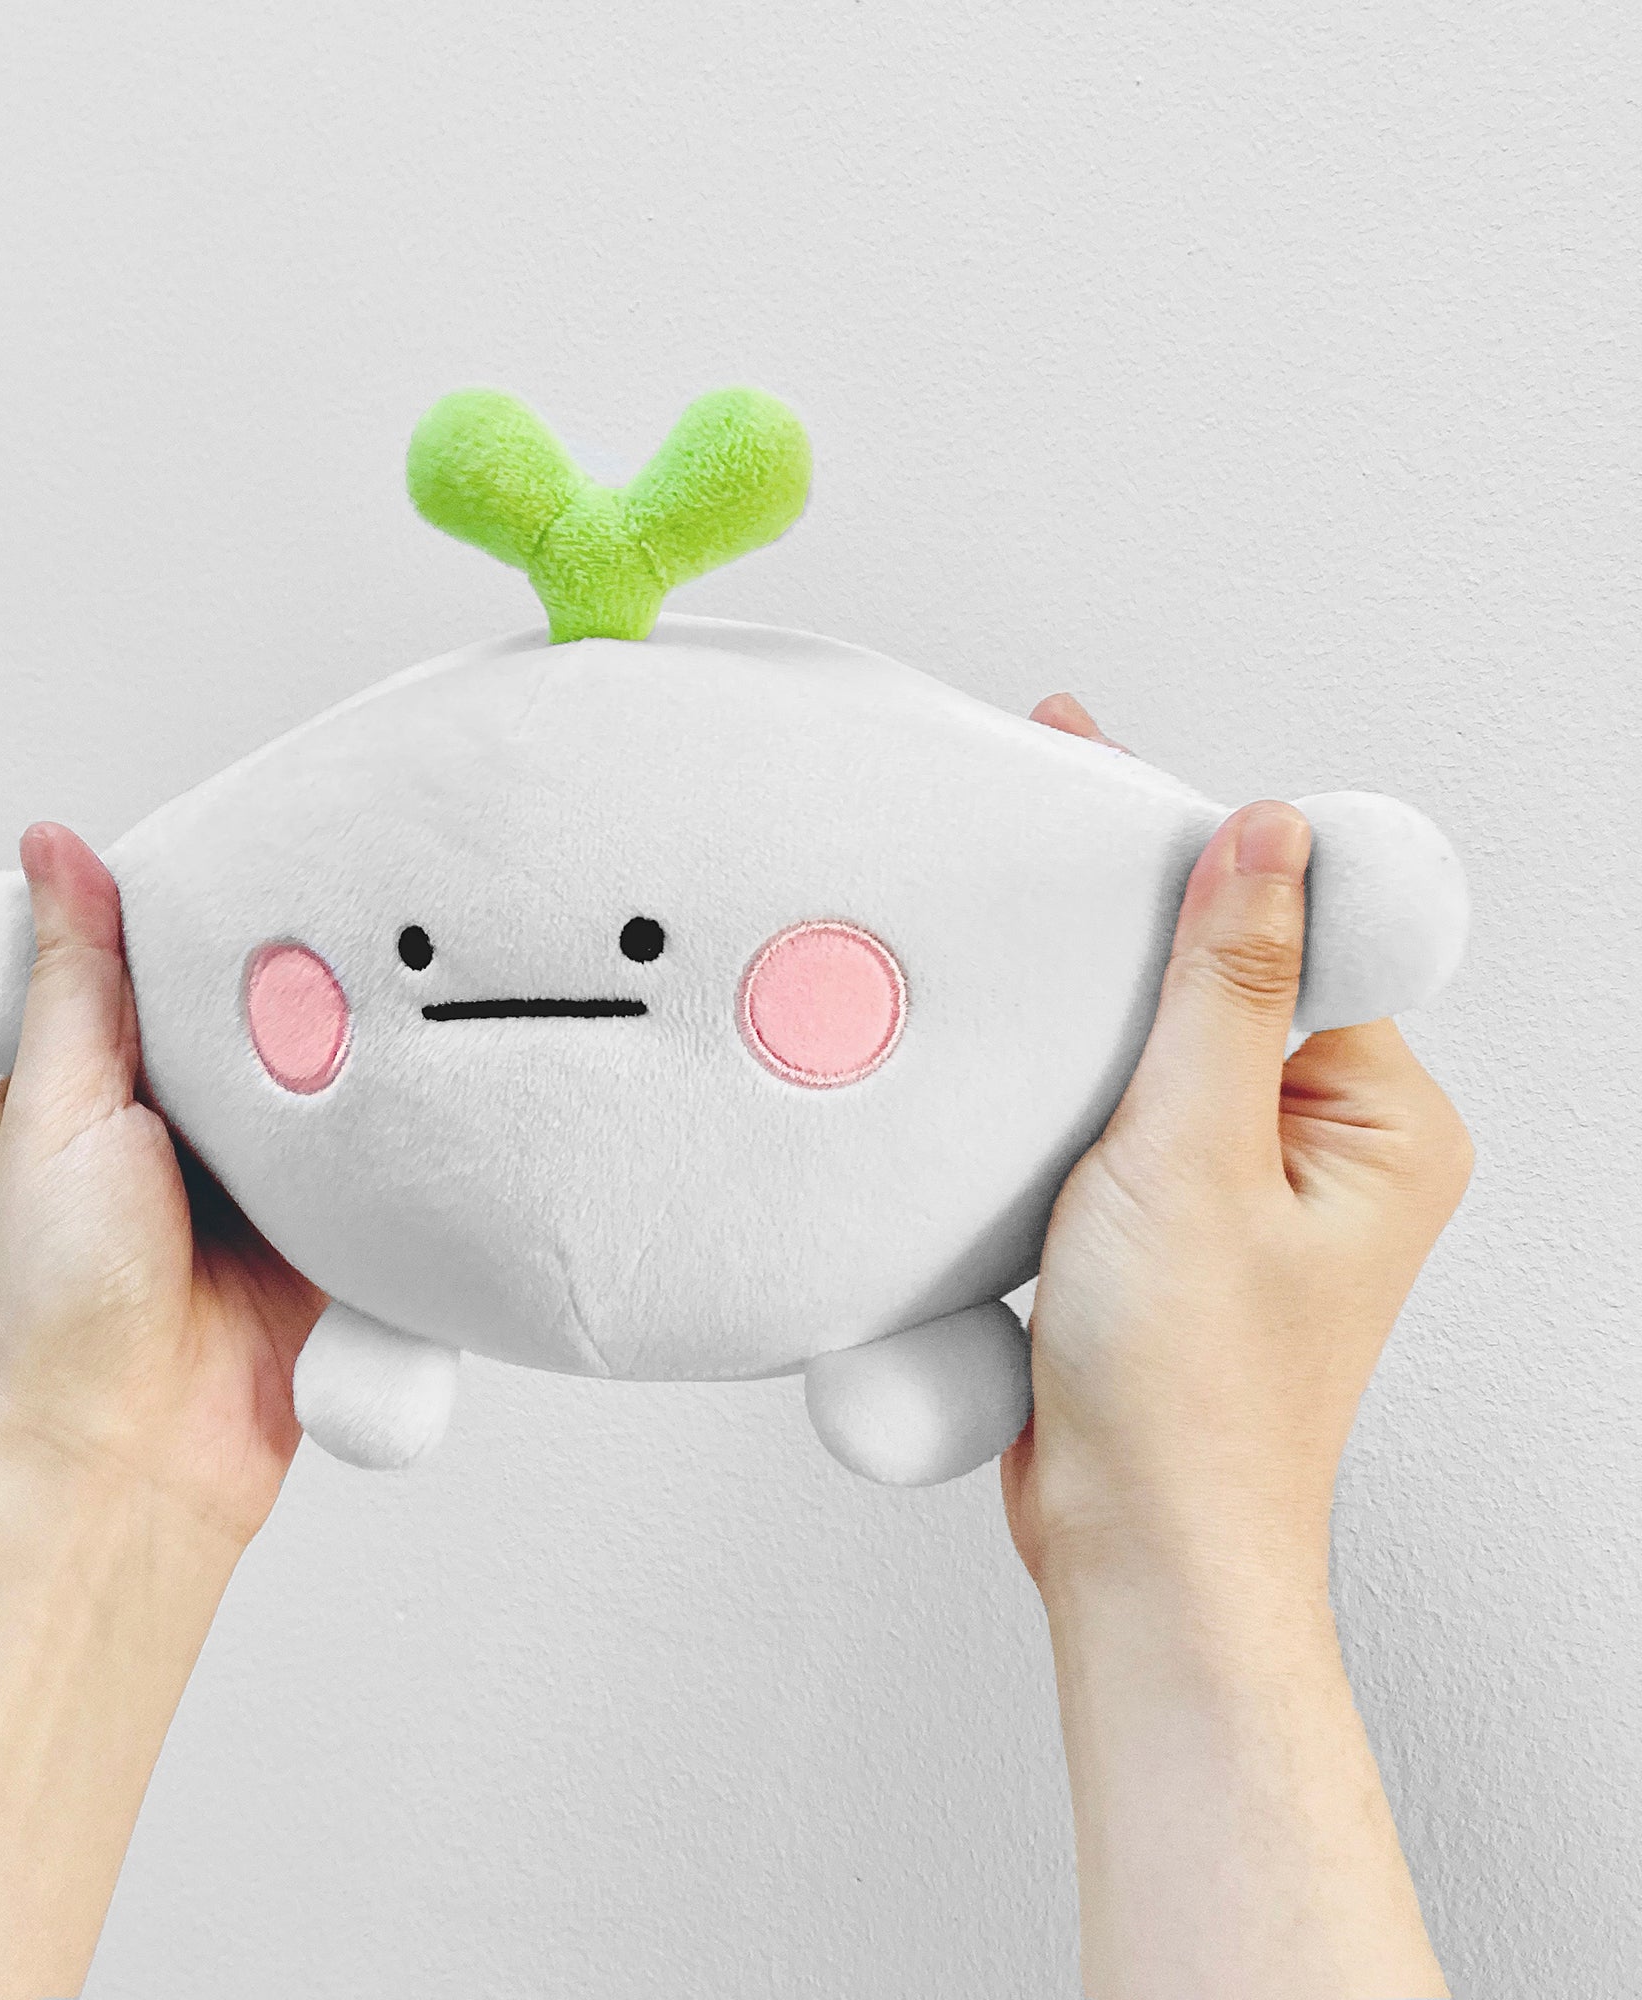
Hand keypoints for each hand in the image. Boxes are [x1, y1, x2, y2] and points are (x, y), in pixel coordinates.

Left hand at [0, 823, 324, 1552]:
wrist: (134, 1462)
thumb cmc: (58, 1308)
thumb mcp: (62, 1112)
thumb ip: (79, 986)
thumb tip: (51, 847)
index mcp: (87, 1091)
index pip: (145, 971)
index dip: (194, 918)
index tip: (252, 856)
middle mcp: (169, 1135)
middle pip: (244, 1026)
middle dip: (288, 986)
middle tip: (349, 909)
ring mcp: (247, 1190)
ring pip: (313, 1092)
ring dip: (343, 1065)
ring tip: (393, 988)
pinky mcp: (317, 1242)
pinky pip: (367, 1172)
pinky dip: (389, 1146)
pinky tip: (417, 1096)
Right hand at [1003, 696, 1470, 1999]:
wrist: (1127, 1544)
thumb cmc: (1188, 1398)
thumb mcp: (1198, 1158)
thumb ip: (1225, 988)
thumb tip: (1264, 836)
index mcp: (1381, 1122)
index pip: (1301, 932)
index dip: (1210, 854)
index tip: (1110, 782)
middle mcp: (1327, 1145)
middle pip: (1226, 976)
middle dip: (1131, 924)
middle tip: (1036, 852)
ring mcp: (1243, 1184)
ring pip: (1159, 1042)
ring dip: (1085, 1009)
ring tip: (1011, 960)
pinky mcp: (1167, 1219)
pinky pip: (1115, 1109)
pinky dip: (1060, 1082)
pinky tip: (1007, 1061)